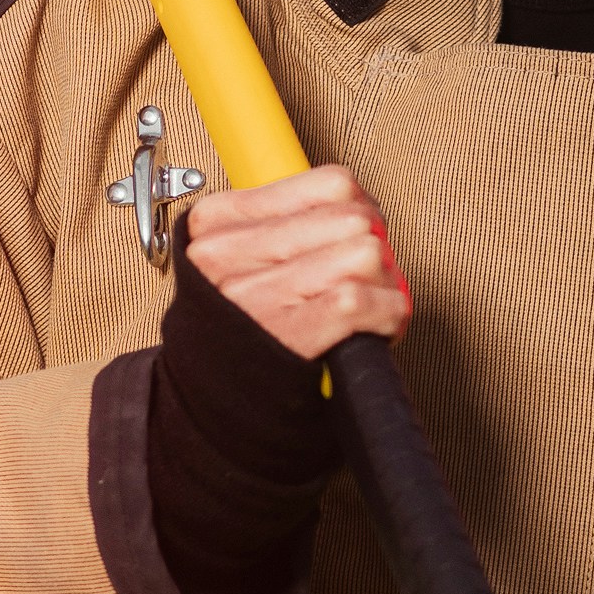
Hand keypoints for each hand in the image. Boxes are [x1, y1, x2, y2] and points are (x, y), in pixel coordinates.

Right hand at [185, 166, 409, 363]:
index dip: (361, 212)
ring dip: (383, 285)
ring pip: (364, 253)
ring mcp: (256, 292)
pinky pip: (363, 300)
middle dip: (375, 250)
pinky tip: (378, 327)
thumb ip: (281, 226)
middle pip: (353, 217)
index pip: (329, 184)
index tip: (355, 241)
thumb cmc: (232, 336)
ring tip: (368, 308)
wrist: (205, 410)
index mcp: (217, 223)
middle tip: (366, 281)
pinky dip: (387, 314)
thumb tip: (359, 207)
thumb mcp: (234, 263)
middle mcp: (228, 253)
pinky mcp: (289, 330)